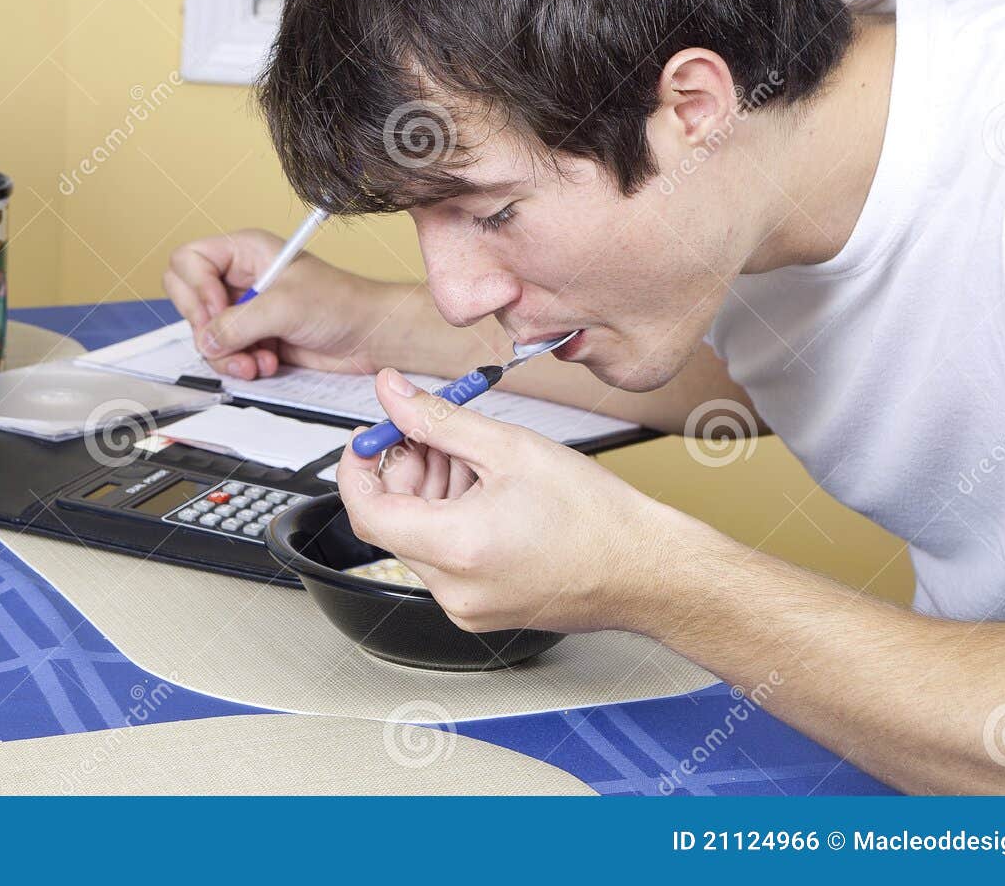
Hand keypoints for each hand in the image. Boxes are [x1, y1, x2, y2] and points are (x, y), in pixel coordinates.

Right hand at [162, 229, 396, 379]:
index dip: (195, 289)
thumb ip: (238, 323)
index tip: (216, 312)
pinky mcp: (253, 336)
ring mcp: (244, 309)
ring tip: (255, 362)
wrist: (369, 336)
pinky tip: (266, 364)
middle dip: (205, 327)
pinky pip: (224, 352)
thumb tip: (206, 340)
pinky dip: (239, 363)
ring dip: (226, 353)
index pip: (189, 261)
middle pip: (187, 298)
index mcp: (245, 251)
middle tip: (226, 341)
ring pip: (204, 333)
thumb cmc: (341, 304)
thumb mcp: (285, 307)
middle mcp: (239, 277)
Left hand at [336, 368, 679, 634]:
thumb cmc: (596, 518)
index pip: (367, 511)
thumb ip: (438, 419)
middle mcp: (453, 589)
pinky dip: (452, 519)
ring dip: (432, 492)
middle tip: (435, 433)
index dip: (358, 468)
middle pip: (395, 521)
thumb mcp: (509, 448)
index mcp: (456, 549)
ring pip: (420, 538)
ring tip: (476, 460)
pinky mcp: (481, 609)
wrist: (646, 570)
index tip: (369, 437)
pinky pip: (445, 559)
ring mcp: (466, 606)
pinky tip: (486, 492)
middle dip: (406, 471)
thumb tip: (393, 395)